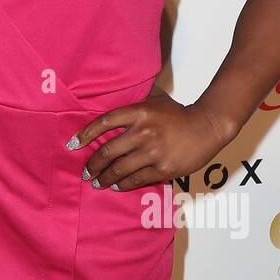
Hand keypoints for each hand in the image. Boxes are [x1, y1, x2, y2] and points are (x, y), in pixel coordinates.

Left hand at [67, 84, 229, 190]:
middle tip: (85, 171)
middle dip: (93, 164)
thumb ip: (135, 98)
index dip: (85, 134)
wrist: (207, 127)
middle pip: (108, 151)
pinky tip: (117, 186)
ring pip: (120, 169)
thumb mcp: (155, 99)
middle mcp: (144, 131)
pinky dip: (123, 184)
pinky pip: (137, 179)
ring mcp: (154, 151)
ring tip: (97, 182)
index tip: (73, 144)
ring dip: (105, 178)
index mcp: (139, 112)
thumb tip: (110, 93)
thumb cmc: (178, 114)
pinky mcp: (163, 168)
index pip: (104, 122)